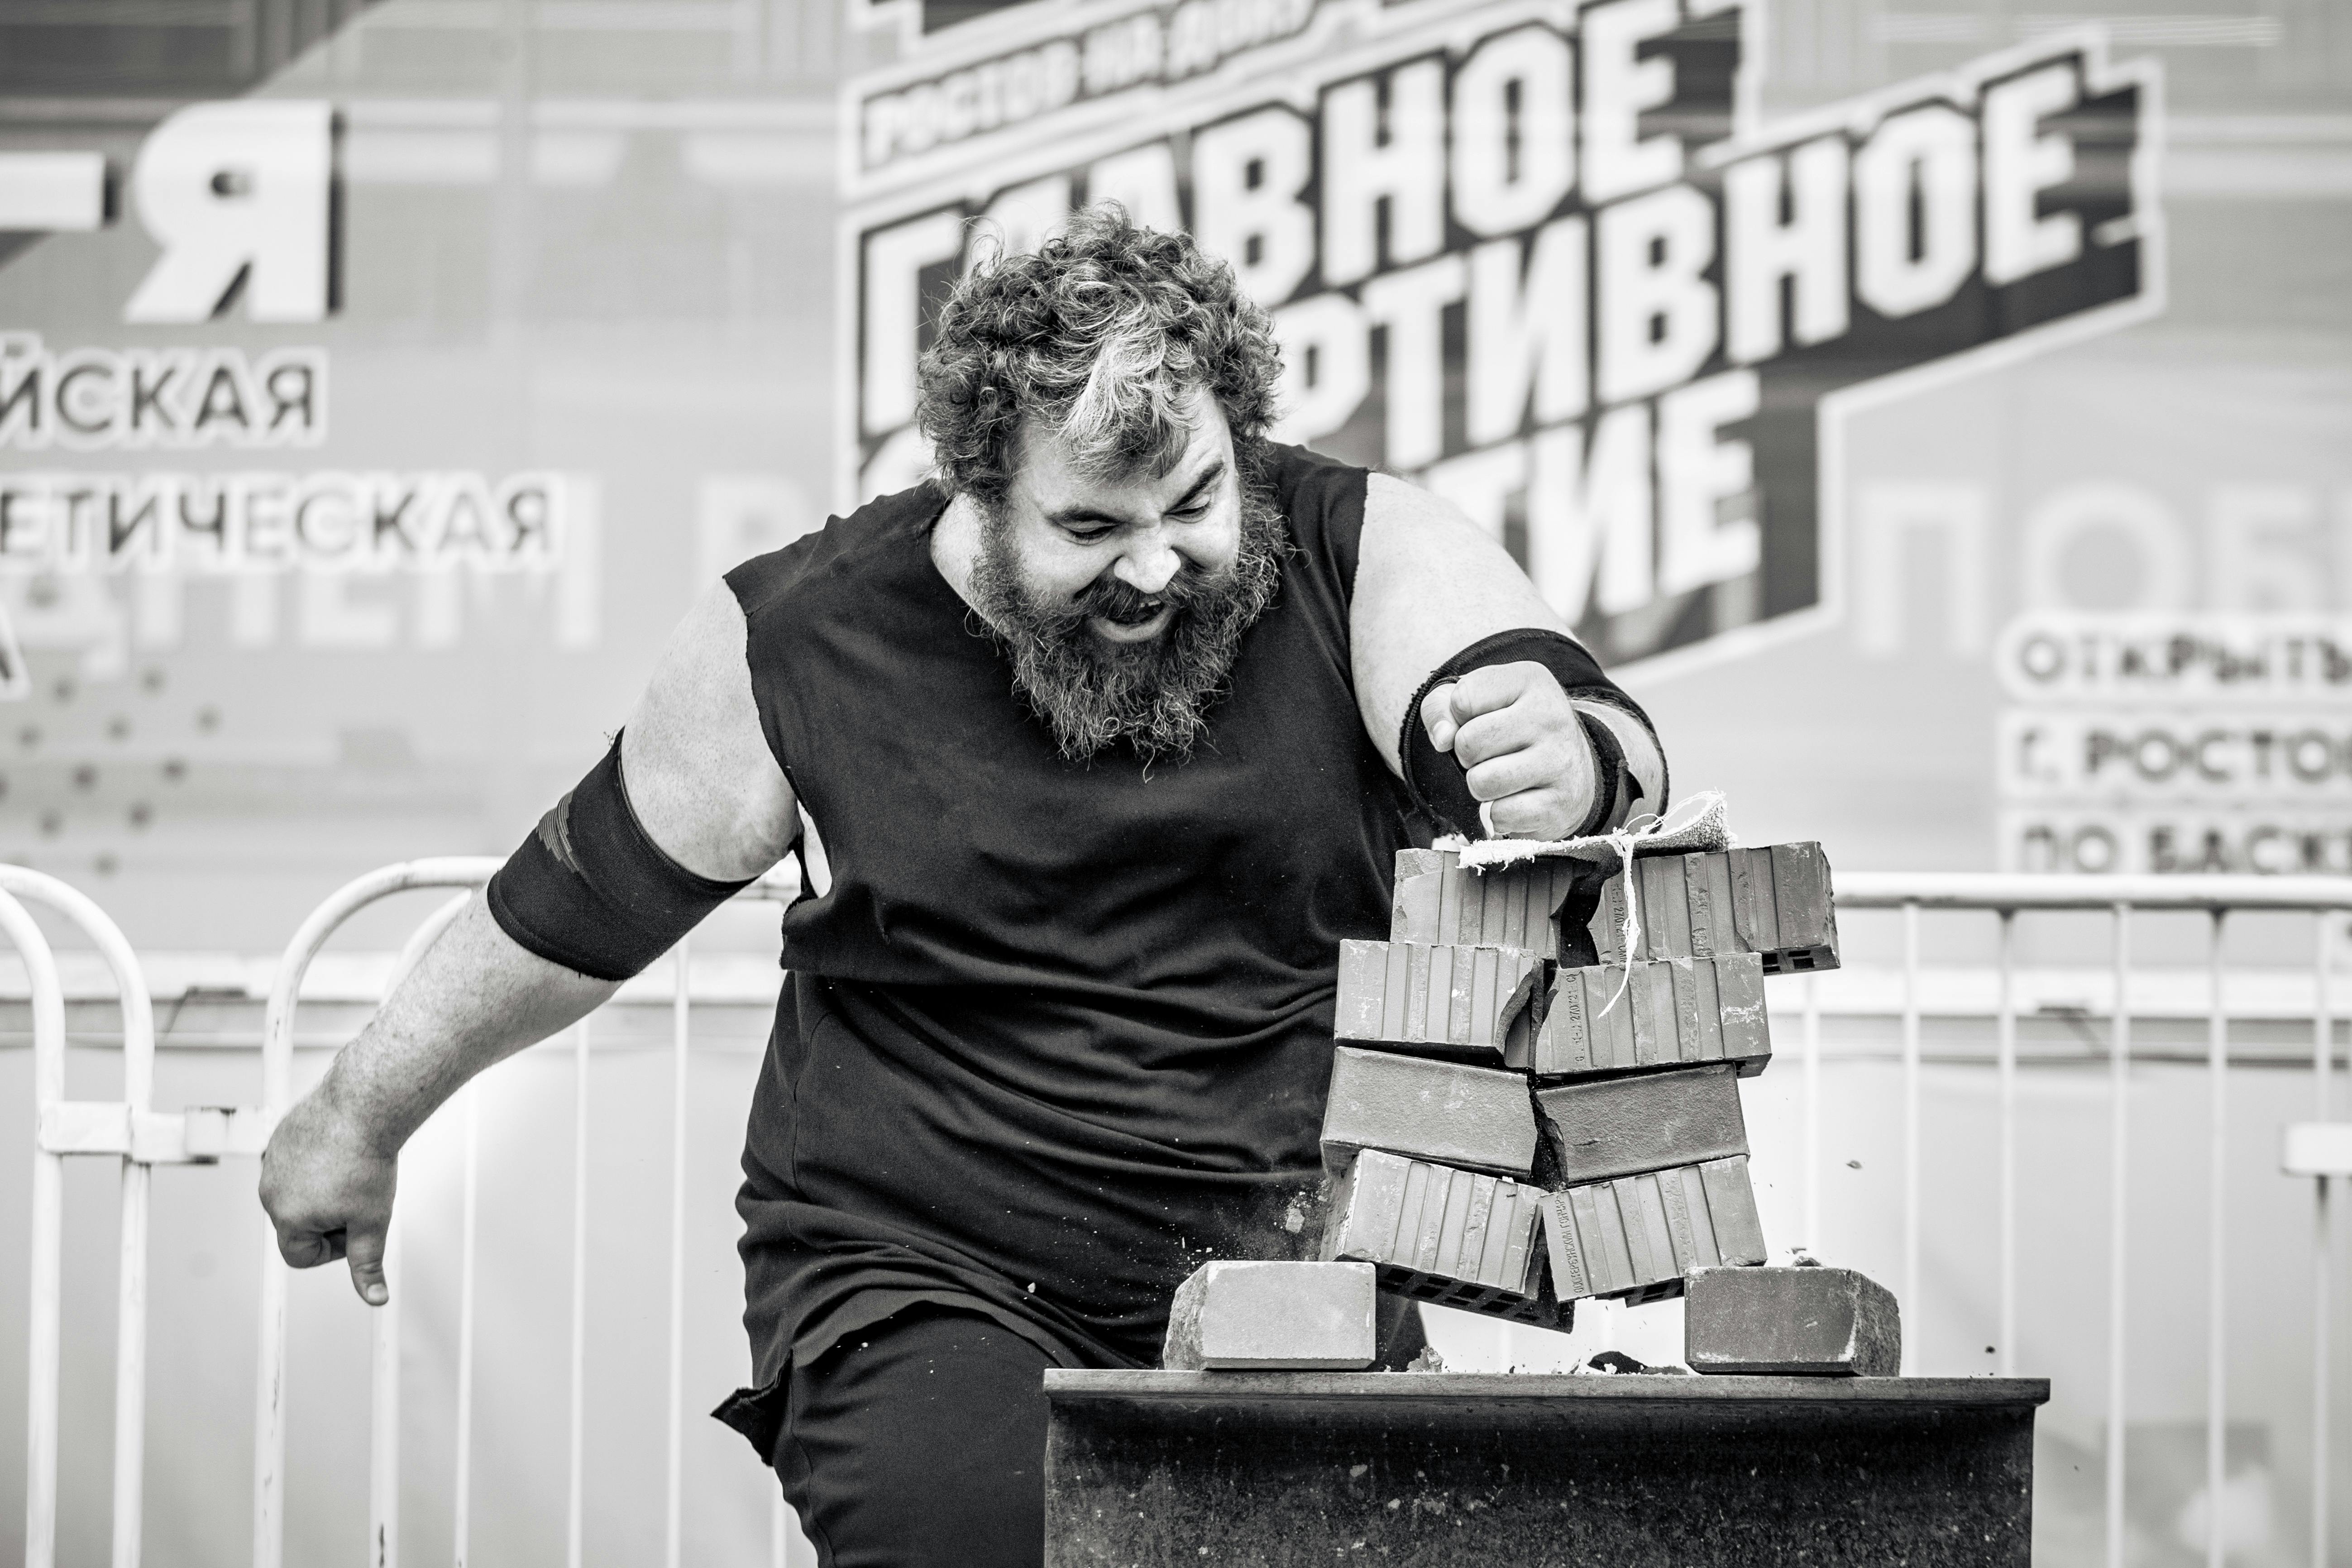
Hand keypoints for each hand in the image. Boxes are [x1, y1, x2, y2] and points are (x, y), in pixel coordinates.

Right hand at [259, 1083, 397, 1305]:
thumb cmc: (369, 1163)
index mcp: (287, 1217)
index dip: (334, 1250)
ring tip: (351, 1170)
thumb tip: (376, 1299)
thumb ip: (368, 1263)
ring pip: (298, 1192)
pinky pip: (297, 1162)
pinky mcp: (280, 1137)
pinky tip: (342, 1149)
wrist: (365, 1106)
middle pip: (298, 1224)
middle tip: (359, 1195)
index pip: (300, 1256)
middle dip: (329, 1218)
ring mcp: (271, 1161)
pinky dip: (318, 1162)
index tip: (356, 1226)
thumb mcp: (372, 1221)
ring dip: (323, 1190)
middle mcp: (270, 1191)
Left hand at [1419, 661, 1598, 838]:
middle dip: (1466, 756)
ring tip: (1501, 777)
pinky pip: (1501, 815)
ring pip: (1481, 782)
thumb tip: (1442, 738)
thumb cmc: (1510, 731)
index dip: (1457, 719)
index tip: (1479, 721)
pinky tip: (1517, 801)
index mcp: (1529, 681)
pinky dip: (1498, 815)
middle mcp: (1551, 716)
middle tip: (1490, 755)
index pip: (1462, 700)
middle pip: (1468, 743)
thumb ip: (1441, 707)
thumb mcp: (1474, 703)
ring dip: (1480, 787)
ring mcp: (1560, 761)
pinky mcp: (1560, 803)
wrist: (1571, 771)